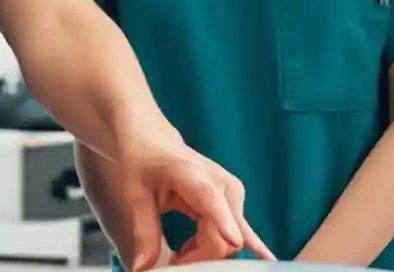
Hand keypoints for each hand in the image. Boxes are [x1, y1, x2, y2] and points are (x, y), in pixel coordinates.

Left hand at [118, 135, 273, 270]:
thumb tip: (142, 269)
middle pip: (224, 238)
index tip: (215, 253)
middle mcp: (221, 185)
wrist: (146, 135)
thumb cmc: (140, 158)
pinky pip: (235, 231)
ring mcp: (230, 193)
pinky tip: (260, 258)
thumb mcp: (133, 196)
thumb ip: (143, 235)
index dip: (217, 242)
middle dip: (201, 258)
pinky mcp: (230, 200)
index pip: (217, 218)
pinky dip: (225, 247)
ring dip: (206, 253)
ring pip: (229, 239)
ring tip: (180, 252)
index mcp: (197, 179)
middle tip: (173, 262)